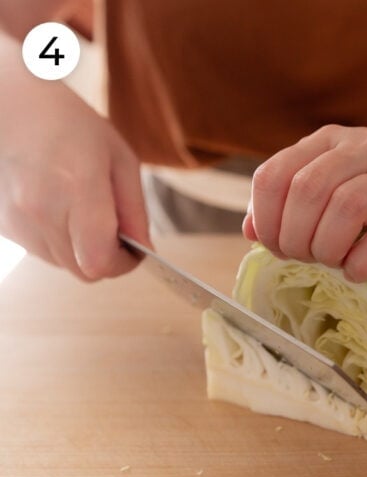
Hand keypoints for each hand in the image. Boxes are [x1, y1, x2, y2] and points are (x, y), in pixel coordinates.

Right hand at [0, 61, 149, 280]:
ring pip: (62, 264)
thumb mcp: (120, 160)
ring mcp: (16, 219)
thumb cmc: (70, 125)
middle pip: (83, 270)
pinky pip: (40, 250)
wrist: (11, 105)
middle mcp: (40, 210)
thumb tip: (143, 248)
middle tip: (115, 231)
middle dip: (105, 258)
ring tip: (83, 210)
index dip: (123, 264)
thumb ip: (134, 210)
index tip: (134, 250)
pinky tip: (59, 207)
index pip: (100, 262)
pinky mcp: (1, 224)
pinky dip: (57, 240)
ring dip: (80, 249)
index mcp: (76, 189)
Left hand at [242, 125, 366, 281]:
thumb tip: (250, 232)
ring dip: (327, 246)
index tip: (272, 244)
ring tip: (330, 261)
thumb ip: (289, 200)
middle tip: (301, 257)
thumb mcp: (331, 183)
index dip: (265, 218)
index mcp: (329, 140)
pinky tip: (356, 270)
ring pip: (348, 206)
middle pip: (309, 189)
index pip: (276, 174)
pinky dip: (361, 261)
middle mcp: (363, 148)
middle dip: (294, 236)